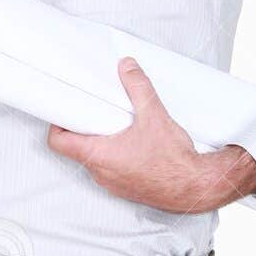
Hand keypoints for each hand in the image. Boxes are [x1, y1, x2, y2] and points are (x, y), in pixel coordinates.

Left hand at [47, 56, 255, 212]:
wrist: (197, 188)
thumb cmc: (173, 162)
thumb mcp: (154, 115)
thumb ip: (138, 87)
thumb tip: (127, 67)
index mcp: (98, 157)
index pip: (59, 142)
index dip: (58, 124)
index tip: (66, 109)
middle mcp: (101, 174)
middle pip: (77, 149)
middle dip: (84, 128)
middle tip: (95, 109)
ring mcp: (114, 184)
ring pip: (96, 160)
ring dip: (101, 142)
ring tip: (116, 123)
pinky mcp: (129, 188)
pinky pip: (112, 169)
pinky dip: (116, 154)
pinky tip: (133, 141)